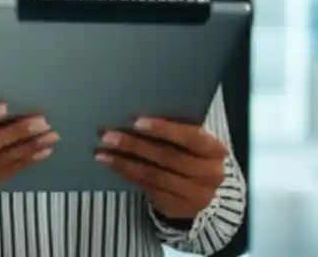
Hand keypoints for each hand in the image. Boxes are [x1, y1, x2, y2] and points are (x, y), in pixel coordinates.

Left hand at [95, 117, 226, 221]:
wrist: (205, 189)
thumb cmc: (193, 153)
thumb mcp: (193, 140)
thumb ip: (176, 128)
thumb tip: (137, 112)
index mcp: (215, 150)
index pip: (191, 137)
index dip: (164, 129)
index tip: (137, 122)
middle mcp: (210, 174)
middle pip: (168, 157)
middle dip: (135, 145)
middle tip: (108, 135)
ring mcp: (195, 194)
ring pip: (154, 175)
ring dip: (124, 162)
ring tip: (102, 151)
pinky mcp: (177, 206)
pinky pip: (148, 187)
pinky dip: (127, 174)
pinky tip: (111, 164)